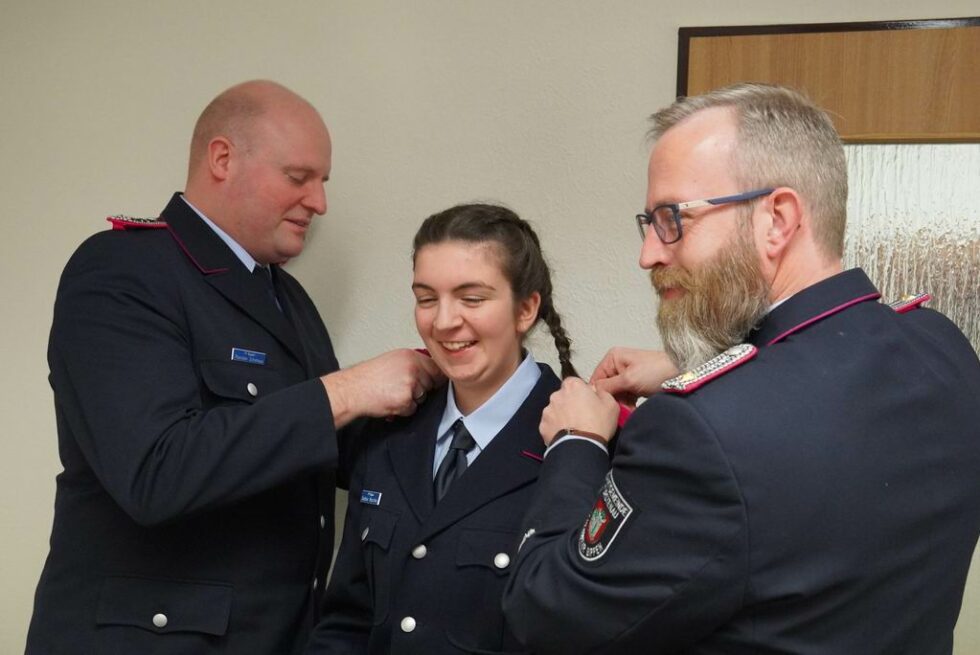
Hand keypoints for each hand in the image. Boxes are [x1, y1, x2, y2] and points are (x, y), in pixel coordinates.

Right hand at [322, 349, 444, 427]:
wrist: (352, 390)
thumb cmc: (367, 377)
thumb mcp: (392, 360)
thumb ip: (412, 363)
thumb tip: (430, 371)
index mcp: (410, 356)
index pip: (436, 366)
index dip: (434, 376)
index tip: (431, 381)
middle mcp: (412, 367)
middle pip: (432, 383)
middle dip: (421, 389)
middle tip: (402, 388)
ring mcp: (410, 384)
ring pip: (423, 397)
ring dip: (411, 400)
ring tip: (393, 394)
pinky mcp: (405, 400)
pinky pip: (413, 409)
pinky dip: (403, 410)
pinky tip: (390, 402)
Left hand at [539, 377, 618, 445]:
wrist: (582, 446)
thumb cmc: (598, 423)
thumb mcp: (611, 405)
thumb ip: (602, 392)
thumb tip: (594, 391)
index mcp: (572, 386)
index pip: (574, 382)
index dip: (581, 392)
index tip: (587, 402)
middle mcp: (556, 395)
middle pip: (563, 396)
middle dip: (569, 403)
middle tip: (580, 416)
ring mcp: (547, 411)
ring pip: (555, 410)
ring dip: (561, 415)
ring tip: (572, 428)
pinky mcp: (542, 426)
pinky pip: (550, 424)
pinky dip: (555, 428)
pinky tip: (565, 436)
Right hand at [589, 347, 677, 407]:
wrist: (681, 374)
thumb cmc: (656, 371)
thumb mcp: (628, 379)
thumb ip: (608, 386)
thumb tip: (591, 393)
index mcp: (613, 358)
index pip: (596, 378)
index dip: (598, 393)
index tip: (603, 405)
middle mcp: (618, 365)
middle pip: (606, 387)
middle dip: (612, 400)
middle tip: (618, 410)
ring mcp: (627, 376)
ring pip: (616, 394)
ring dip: (621, 404)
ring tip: (627, 412)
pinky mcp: (636, 385)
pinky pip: (626, 397)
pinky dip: (628, 404)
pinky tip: (631, 411)